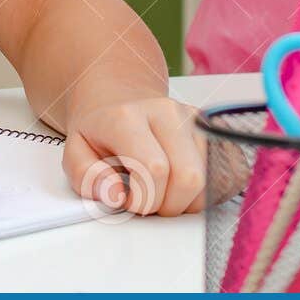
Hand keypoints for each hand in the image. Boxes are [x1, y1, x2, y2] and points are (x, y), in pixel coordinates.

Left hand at [61, 88, 209, 216]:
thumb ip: (87, 177)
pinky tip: (181, 184)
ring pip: (209, 179)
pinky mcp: (212, 128)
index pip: (154, 169)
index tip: (129, 200)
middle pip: (189, 177)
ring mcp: (194, 118)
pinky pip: (226, 171)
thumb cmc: (99, 128)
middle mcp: (167, 112)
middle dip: (168, 205)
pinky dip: (207, 190)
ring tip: (162, 189)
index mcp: (128, 117)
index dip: (144, 199)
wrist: (116, 95)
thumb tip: (116, 195)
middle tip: (148, 200)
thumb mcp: (74, 151)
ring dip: (187, 200)